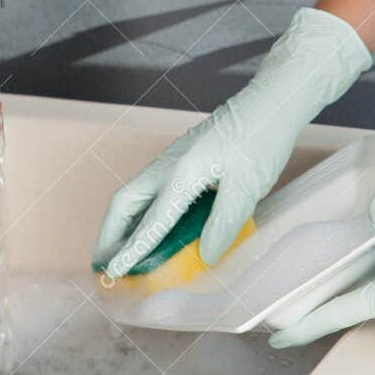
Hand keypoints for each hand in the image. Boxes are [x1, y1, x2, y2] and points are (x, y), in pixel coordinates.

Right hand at [91, 6, 372, 277]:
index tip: (111, 273)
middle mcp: (169, 164)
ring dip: (122, 223)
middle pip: (124, 202)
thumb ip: (223, 224)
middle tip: (103, 264)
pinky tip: (152, 226)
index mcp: (182, 172)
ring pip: (134, 193)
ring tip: (119, 251)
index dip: (130, 250)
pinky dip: (141, 211)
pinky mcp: (184, 156)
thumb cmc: (262, 139)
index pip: (149, 221)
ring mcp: (174, 157)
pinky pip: (150, 188)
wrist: (272, 101)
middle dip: (109, 234)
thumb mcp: (248, 187)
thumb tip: (205, 256)